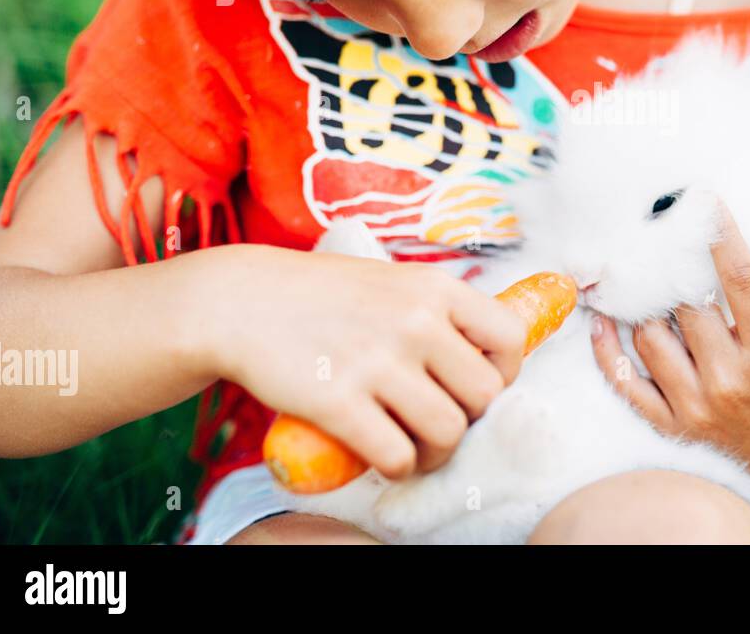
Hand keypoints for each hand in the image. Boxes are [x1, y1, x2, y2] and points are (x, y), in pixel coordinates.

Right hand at [192, 243, 527, 478]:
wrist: (239, 302)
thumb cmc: (320, 295)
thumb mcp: (391, 281)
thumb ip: (436, 310)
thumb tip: (485, 352)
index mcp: (434, 287)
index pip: (510, 337)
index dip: (504, 372)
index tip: (477, 385)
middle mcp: (415, 321)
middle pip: (484, 395)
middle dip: (468, 419)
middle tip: (439, 423)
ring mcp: (377, 361)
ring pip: (447, 432)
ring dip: (436, 453)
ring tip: (415, 448)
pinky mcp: (338, 401)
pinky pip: (396, 455)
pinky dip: (397, 467)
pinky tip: (383, 457)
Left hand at [590, 199, 749, 490]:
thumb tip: (735, 244)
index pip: (740, 280)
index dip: (721, 234)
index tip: (706, 200)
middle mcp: (730, 381)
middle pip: (687, 304)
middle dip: (676, 268)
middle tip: (667, 241)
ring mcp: (697, 407)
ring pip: (650, 335)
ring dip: (647, 304)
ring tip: (648, 280)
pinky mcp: (673, 425)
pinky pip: (626, 381)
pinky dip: (607, 349)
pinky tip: (603, 320)